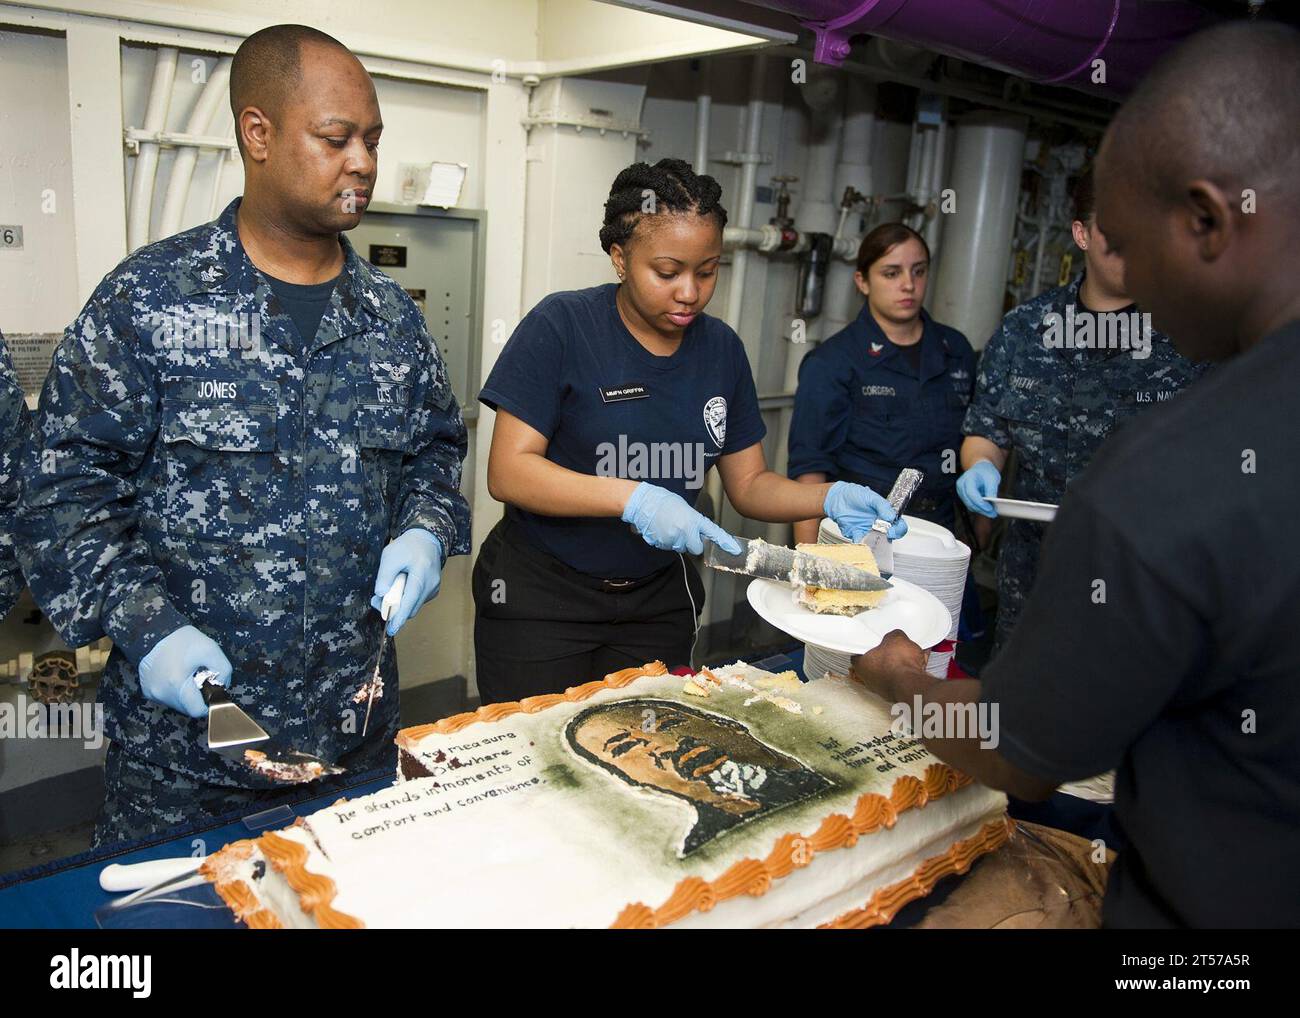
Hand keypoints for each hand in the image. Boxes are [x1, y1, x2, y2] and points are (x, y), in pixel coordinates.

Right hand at [138, 625, 232, 717]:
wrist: (154, 631)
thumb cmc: (183, 640)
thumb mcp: (211, 650)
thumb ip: (224, 671)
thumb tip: (222, 687)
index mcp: (177, 685)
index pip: (197, 711)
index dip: (209, 704)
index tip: (214, 693)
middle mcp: (162, 694)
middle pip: (188, 708)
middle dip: (198, 697)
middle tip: (202, 679)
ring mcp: (152, 694)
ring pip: (177, 704)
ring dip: (187, 695)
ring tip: (189, 676)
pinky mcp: (147, 691)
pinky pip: (167, 698)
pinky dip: (175, 692)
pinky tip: (177, 676)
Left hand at [372, 529, 442, 634]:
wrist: (427, 540)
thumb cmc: (408, 546)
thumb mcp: (390, 555)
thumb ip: (384, 575)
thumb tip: (380, 595)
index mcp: (421, 576)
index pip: (410, 602)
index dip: (399, 617)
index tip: (391, 629)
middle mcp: (430, 585)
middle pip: (410, 608)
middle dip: (393, 610)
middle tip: (377, 600)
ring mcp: (433, 589)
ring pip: (413, 605)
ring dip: (399, 603)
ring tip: (388, 588)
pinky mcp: (432, 590)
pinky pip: (416, 601)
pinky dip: (406, 599)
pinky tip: (400, 586)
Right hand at [621, 482, 740, 555]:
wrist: (644, 503)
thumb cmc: (664, 502)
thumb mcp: (685, 509)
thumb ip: (694, 522)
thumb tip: (698, 533)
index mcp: (693, 520)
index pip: (713, 533)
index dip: (725, 542)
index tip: (735, 550)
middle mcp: (685, 532)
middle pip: (696, 548)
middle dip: (693, 543)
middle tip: (685, 531)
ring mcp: (673, 539)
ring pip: (681, 548)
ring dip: (679, 541)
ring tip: (670, 526)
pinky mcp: (662, 544)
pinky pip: (669, 547)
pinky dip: (667, 541)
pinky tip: (662, 530)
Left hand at [822, 481, 906, 541]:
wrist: (837, 498)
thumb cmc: (855, 495)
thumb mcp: (871, 497)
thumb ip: (882, 506)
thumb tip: (892, 517)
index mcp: (886, 515)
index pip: (899, 525)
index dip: (898, 530)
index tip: (892, 531)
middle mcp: (879, 525)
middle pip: (890, 537)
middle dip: (888, 539)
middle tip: (883, 535)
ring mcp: (868, 531)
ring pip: (877, 543)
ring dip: (876, 544)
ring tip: (872, 541)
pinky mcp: (857, 535)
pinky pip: (861, 543)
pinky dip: (861, 545)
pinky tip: (860, 542)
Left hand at [850, 630, 927, 702]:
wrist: (913, 685)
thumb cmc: (898, 665)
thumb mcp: (896, 638)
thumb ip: (893, 636)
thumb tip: (896, 637)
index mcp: (861, 664)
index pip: (859, 653)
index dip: (868, 645)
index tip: (875, 640)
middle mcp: (871, 679)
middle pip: (878, 662)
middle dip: (888, 654)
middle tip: (896, 645)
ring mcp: (885, 687)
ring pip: (893, 670)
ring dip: (903, 662)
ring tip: (913, 651)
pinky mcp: (900, 692)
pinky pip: (906, 677)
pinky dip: (912, 669)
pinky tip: (921, 659)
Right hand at [956, 460, 1000, 517]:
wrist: (981, 469)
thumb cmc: (986, 472)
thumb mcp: (993, 479)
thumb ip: (992, 490)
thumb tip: (992, 502)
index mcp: (968, 478)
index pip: (972, 494)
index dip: (981, 503)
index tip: (990, 509)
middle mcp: (961, 485)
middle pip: (970, 502)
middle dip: (982, 509)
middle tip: (993, 514)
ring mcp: (961, 491)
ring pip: (969, 505)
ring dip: (981, 510)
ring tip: (992, 512)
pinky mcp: (963, 496)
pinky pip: (970, 505)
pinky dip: (978, 508)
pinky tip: (986, 509)